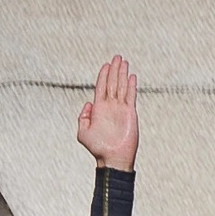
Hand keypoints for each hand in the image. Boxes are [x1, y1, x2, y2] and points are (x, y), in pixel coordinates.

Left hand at [76, 54, 137, 171]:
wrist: (113, 158)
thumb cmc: (98, 148)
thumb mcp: (83, 133)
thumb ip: (82, 117)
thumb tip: (88, 103)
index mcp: (99, 109)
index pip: (101, 87)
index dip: (103, 75)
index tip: (106, 64)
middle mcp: (110, 107)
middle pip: (112, 83)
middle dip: (114, 70)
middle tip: (117, 57)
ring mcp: (120, 109)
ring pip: (121, 86)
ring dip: (122, 74)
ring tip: (124, 62)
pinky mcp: (130, 113)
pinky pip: (131, 96)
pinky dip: (131, 86)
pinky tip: (132, 76)